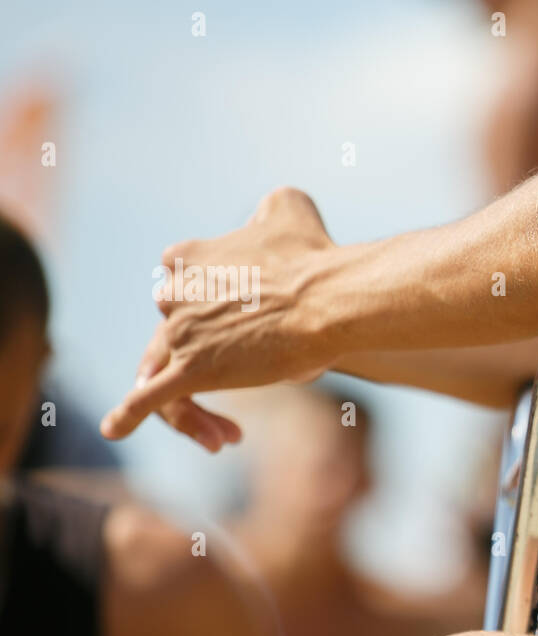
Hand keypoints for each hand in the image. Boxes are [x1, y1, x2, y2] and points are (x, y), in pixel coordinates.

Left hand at [100, 187, 339, 445]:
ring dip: (196, 389)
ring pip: (173, 365)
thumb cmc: (314, 256)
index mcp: (189, 256)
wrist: (327, 300)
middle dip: (210, 347)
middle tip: (253, 364)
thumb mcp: (290, 206)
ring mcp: (181, 333)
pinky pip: (149, 398)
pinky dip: (128, 415)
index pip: (180, 280)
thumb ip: (269, 206)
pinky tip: (113, 429)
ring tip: (226, 422)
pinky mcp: (192, 371)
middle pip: (177, 326)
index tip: (241, 312)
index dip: (209, 300)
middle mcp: (173, 292)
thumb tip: (271, 210)